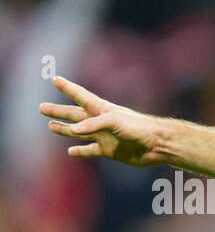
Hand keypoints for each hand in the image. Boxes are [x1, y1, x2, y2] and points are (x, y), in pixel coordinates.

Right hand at [41, 76, 164, 164]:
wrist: (157, 145)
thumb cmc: (138, 128)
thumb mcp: (114, 122)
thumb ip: (92, 125)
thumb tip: (73, 132)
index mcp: (101, 109)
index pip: (80, 95)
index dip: (67, 88)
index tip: (55, 79)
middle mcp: (100, 121)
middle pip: (74, 114)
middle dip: (58, 111)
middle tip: (41, 107)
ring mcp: (103, 136)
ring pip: (78, 132)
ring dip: (64, 129)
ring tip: (50, 126)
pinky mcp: (109, 151)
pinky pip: (90, 150)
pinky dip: (80, 151)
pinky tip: (70, 151)